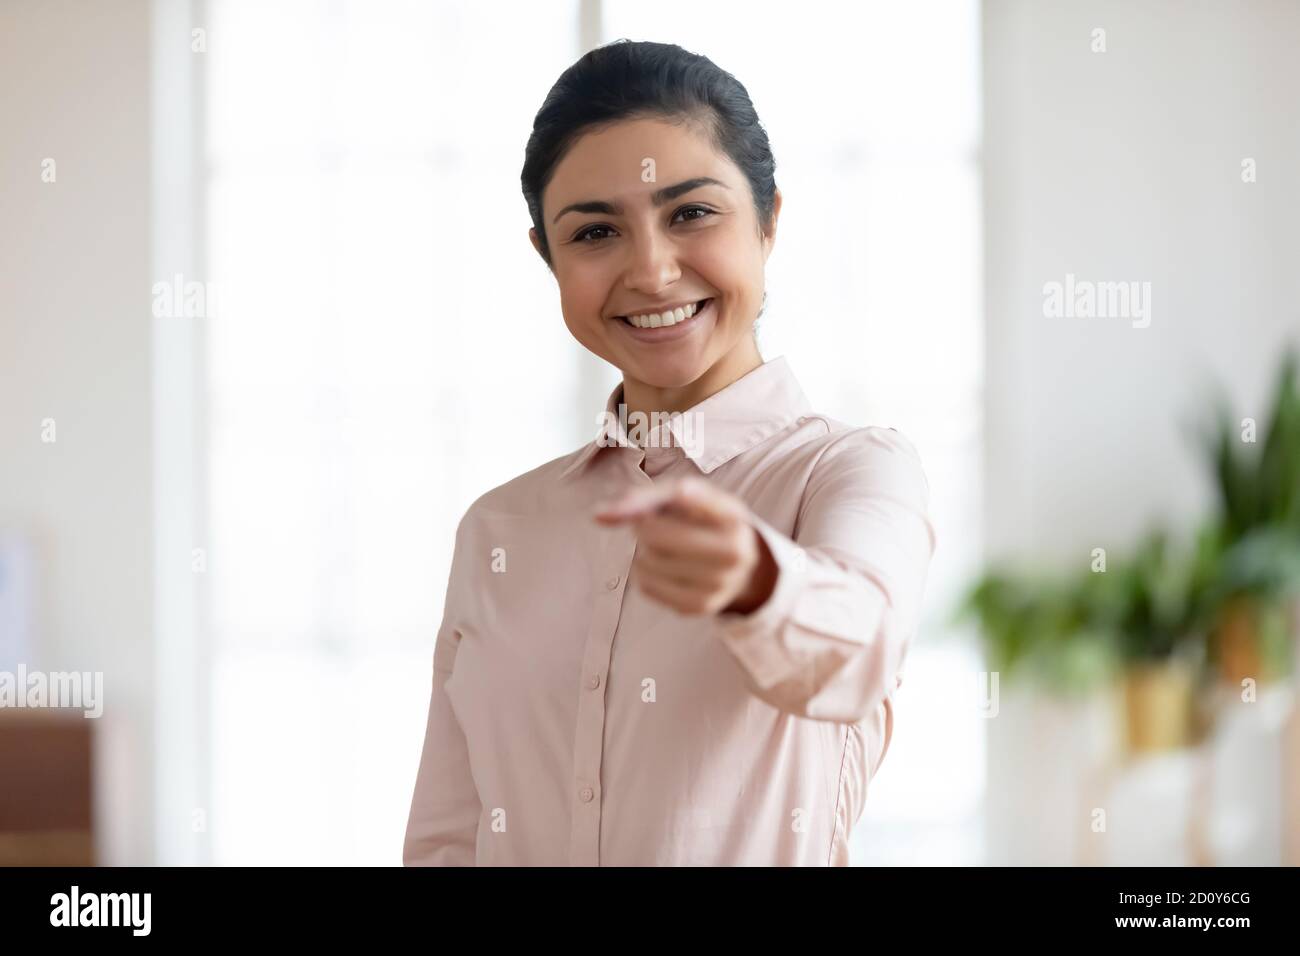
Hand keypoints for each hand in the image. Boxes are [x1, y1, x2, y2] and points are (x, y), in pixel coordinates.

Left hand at [593, 475, 777, 615]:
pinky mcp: (697, 607)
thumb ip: (645, 498)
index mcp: (734, 517)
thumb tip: (599, 515)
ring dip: (643, 550)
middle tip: (648, 523)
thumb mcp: (686, 498)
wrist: (738, 566)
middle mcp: (733, 553)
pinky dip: (644, 572)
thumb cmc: (702, 522)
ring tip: (662, 546)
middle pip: (657, 535)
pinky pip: (647, 586)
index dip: (685, 496)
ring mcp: (717, 584)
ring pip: (649, 562)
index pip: (700, 501)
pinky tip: (663, 567)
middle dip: (642, 526)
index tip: (681, 492)